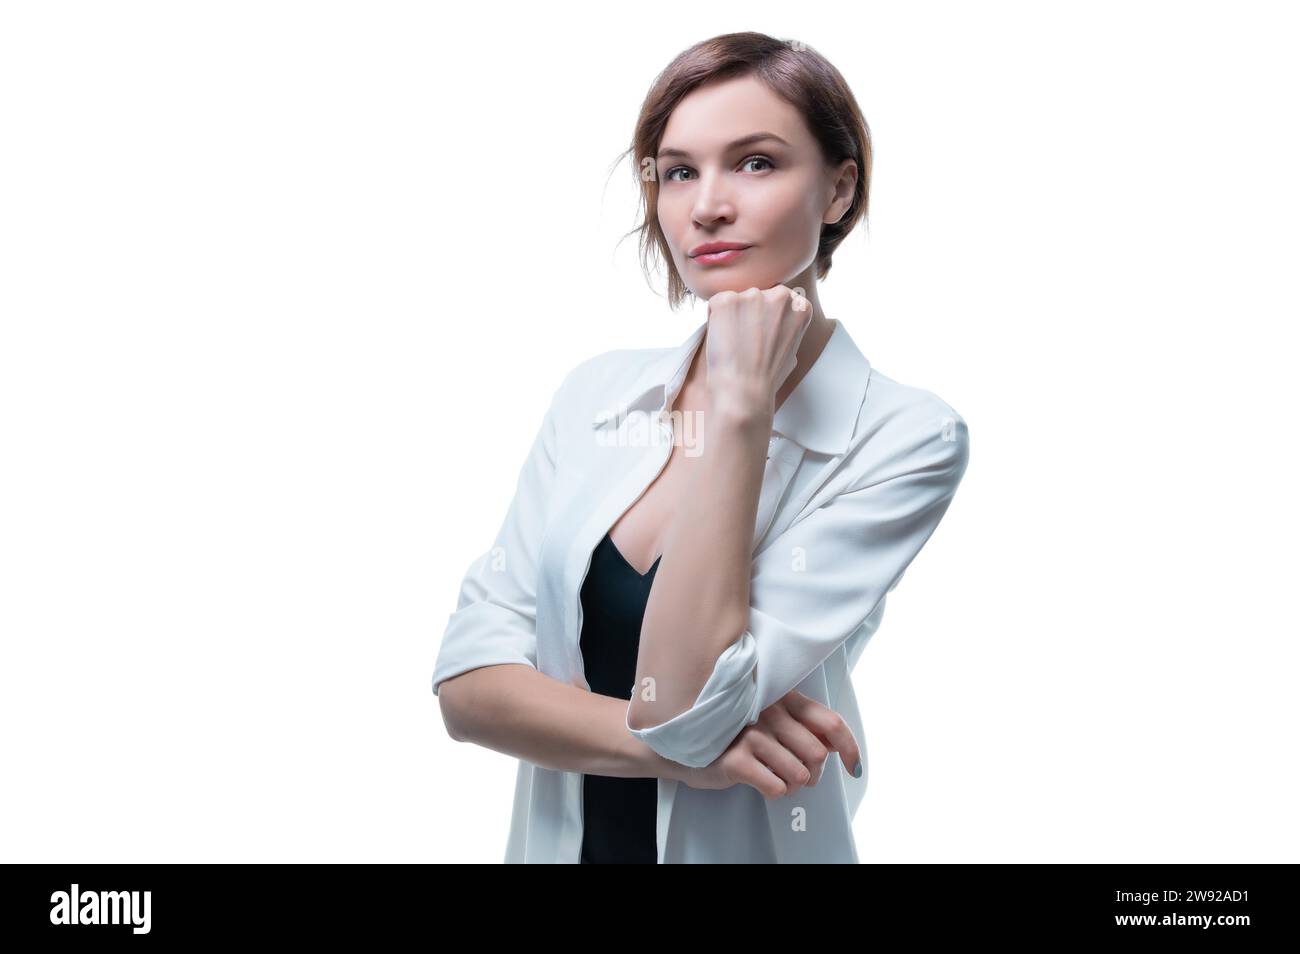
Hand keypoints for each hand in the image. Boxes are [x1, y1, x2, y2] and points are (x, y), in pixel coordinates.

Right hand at [679, 689, 861, 799]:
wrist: (683, 743)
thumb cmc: (733, 731)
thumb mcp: (770, 719)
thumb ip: (801, 725)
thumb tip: (835, 745)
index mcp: (783, 697)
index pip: (830, 722)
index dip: (850, 748)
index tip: (853, 767)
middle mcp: (769, 711)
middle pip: (818, 753)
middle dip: (813, 773)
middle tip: (796, 774)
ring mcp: (751, 734)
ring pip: (800, 774)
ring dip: (793, 784)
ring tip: (775, 776)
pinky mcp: (736, 759)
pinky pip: (777, 787)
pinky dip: (774, 791)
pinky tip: (759, 781)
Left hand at [704, 285, 812, 415]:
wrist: (744, 390)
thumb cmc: (767, 377)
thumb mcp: (792, 350)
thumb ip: (787, 327)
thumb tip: (778, 321)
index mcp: (800, 306)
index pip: (778, 300)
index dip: (766, 320)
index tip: (763, 339)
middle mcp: (780, 295)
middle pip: (757, 297)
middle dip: (749, 314)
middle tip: (746, 342)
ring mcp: (752, 295)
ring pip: (736, 300)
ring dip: (731, 317)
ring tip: (734, 344)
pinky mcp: (726, 300)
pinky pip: (715, 304)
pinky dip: (714, 319)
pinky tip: (722, 340)